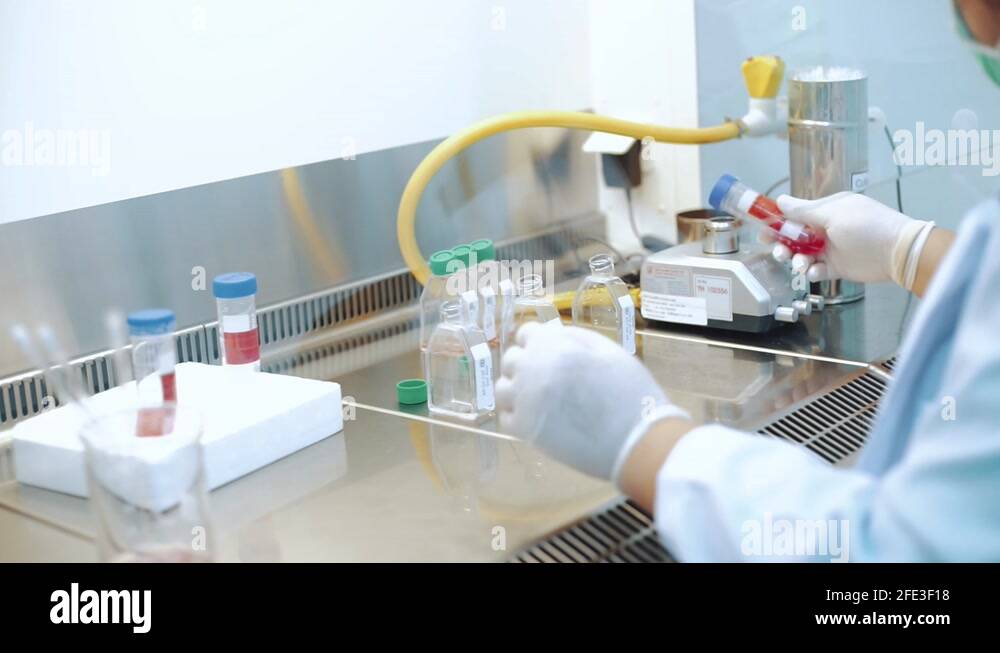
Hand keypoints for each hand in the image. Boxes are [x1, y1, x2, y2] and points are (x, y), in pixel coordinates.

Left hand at [495, 322, 689, 482]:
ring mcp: (524, 400)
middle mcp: (531, 369)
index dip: (538, 342)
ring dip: (516, 390)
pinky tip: (538, 418)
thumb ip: (573, 338)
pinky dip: (518, 416)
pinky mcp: (524, 430)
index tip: (548, 353)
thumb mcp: (607, 350)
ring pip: (502, 389)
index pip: (526, 333)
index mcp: (551, 345)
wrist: (636, 438)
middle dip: (526, 364)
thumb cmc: (629, 390)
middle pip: (512, 360)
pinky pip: (506, 417)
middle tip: (547, 379)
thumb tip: (553, 335)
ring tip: (539, 400)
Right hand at [767, 192, 931, 288]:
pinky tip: (814, 271)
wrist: (896, 252)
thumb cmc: (867, 226)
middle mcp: (827, 229)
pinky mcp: (838, 267)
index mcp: (827, 210)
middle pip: (795, 237)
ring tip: (800, 264)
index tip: (763, 230)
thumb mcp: (833, 214)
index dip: (777, 223)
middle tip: (777, 251)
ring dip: (796, 259)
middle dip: (782, 245)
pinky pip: (817, 270)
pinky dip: (812, 272)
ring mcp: (832, 249)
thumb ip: (803, 211)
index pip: (795, 215)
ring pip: (803, 255)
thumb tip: (780, 200)